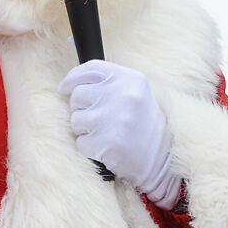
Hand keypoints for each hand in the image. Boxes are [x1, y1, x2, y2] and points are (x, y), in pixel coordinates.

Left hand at [57, 60, 181, 208]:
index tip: (64, 87)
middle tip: (100, 119)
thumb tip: (69, 84)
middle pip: (78, 95)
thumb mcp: (135, 93)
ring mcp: (113, 119)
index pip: (91, 68)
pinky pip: (80, 142)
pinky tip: (106, 147)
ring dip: (85, 129)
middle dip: (82, 109)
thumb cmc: (143, 124)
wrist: (162, 158)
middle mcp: (122, 95)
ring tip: (106, 133)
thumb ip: (108, 83)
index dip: (73, 78)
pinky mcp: (105, 142)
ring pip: (76, 119)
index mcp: (131, 79)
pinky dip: (89, 147)